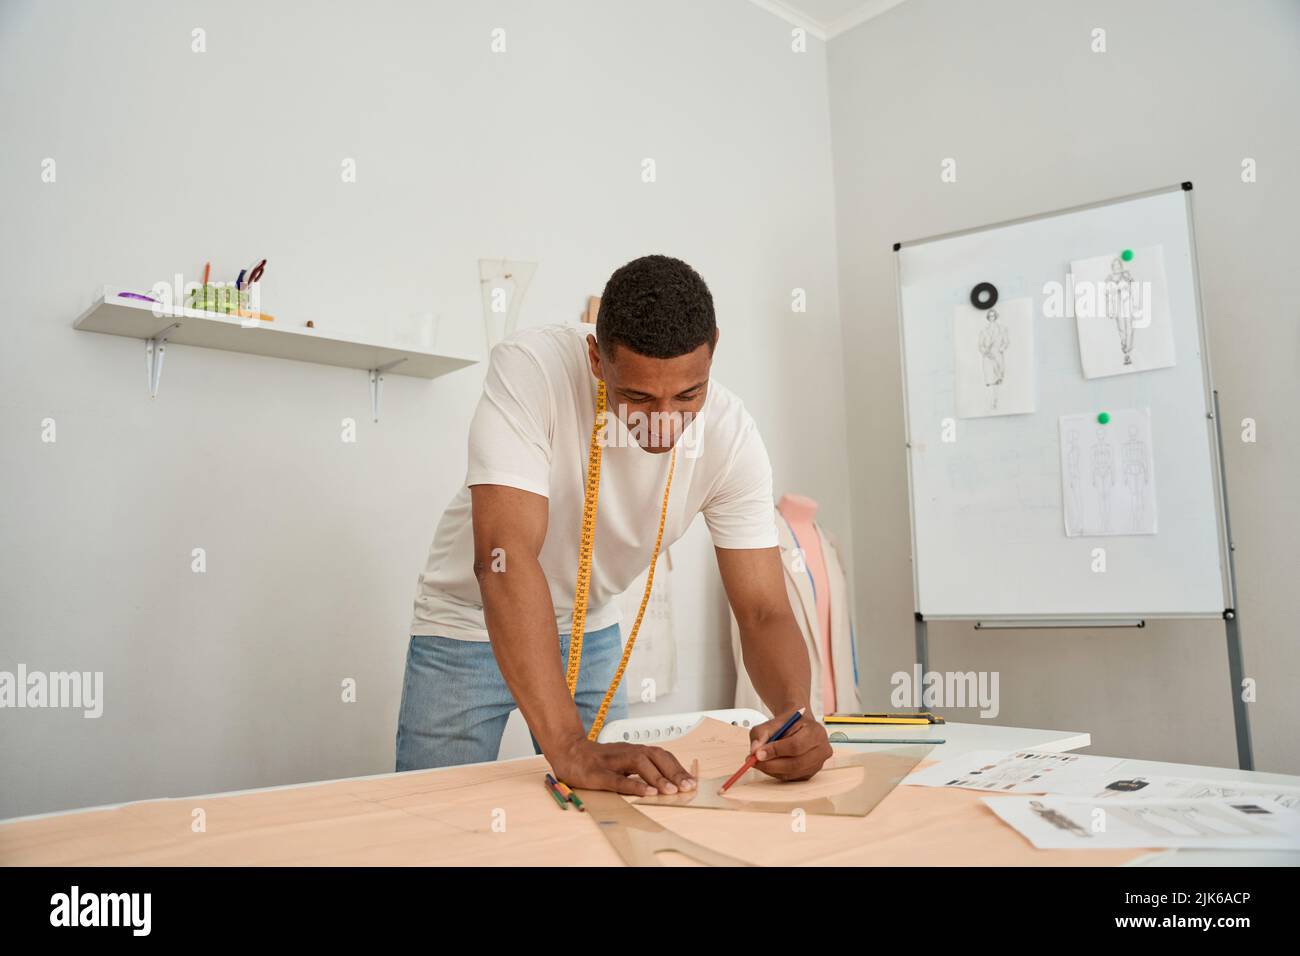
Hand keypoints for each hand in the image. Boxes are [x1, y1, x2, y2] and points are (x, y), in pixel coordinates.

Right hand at [548, 737, 696, 796]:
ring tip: (671, 791)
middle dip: (674, 772)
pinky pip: (618, 779)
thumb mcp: (622, 763)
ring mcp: (612, 761)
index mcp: (634, 750)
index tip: (692, 782)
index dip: (678, 767)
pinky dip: (634, 785)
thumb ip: (640, 770)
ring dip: (658, 777)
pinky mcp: (597, 772)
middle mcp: (626, 752)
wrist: (567, 751)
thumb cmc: (598, 760)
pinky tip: (646, 793)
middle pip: (656, 757)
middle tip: (688, 787)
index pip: (662, 756)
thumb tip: (666, 783)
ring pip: (640, 764)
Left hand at [748, 709, 832, 781]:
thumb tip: (755, 750)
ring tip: (759, 762)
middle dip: (771, 764)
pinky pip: (791, 777)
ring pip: (792, 772)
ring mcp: (818, 763)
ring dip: (772, 769)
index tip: (758, 753)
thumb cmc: (789, 724)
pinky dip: (777, 773)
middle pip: (795, 763)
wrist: (798, 726)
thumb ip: (761, 733)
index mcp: (816, 731)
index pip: (796, 745)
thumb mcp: (772, 722)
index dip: (776, 751)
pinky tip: (769, 765)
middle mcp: (821, 749)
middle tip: (754, 760)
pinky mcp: (810, 773)